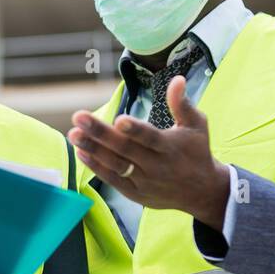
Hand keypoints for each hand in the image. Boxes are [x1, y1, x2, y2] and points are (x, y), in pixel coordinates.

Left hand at [68, 76, 229, 227]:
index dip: (135, 130)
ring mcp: (144, 182)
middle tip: (79, 117)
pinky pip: (112, 179)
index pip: (150, 138)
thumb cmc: (197, 152)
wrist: (201, 192)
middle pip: (125, 150)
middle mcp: (156, 166)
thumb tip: (177, 79)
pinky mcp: (135, 194)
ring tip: (73, 134)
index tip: (118, 119)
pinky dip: (96, 167)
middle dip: (100, 133)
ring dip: (92, 150)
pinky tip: (81, 152)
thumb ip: (182, 104)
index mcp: (170, 148)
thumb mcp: (197, 126)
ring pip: (115, 165)